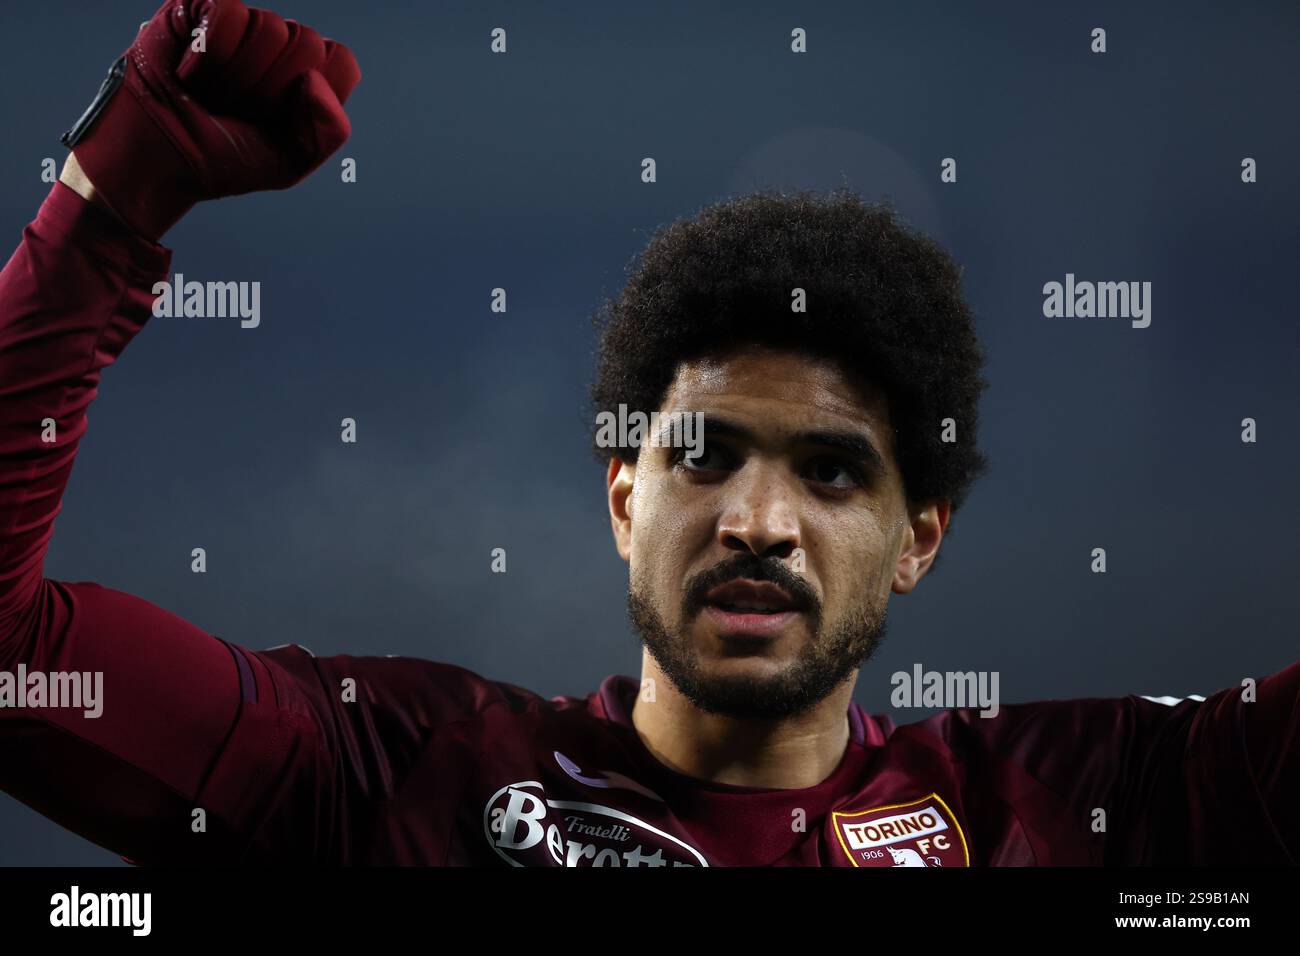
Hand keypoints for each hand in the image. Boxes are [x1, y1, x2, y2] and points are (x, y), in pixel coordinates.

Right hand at [63, 0, 359, 238]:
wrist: (158, 163)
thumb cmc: (222, 162)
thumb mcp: (289, 162)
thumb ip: (328, 131)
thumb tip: (312, 79)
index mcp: (305, 78)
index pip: (340, 61)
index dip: (312, 93)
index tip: (277, 120)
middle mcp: (275, 47)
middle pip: (308, 43)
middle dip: (272, 90)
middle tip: (237, 109)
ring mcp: (237, 25)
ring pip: (271, 28)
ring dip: (238, 77)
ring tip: (211, 93)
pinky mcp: (194, 9)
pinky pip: (228, 13)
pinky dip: (211, 52)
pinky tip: (191, 72)